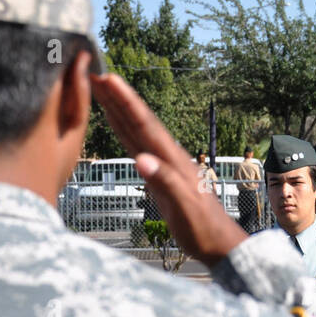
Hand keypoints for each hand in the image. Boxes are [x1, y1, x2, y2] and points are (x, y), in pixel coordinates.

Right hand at [90, 73, 242, 264]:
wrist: (220, 243)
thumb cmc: (204, 229)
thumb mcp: (184, 209)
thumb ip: (165, 183)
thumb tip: (141, 159)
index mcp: (172, 160)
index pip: (145, 124)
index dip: (125, 101)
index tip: (108, 78)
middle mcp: (167, 156)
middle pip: (138, 120)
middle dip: (117, 97)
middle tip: (95, 72)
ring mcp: (164, 164)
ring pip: (136, 129)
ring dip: (118, 108)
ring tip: (100, 88)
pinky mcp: (160, 174)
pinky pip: (137, 145)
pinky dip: (124, 130)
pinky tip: (116, 123)